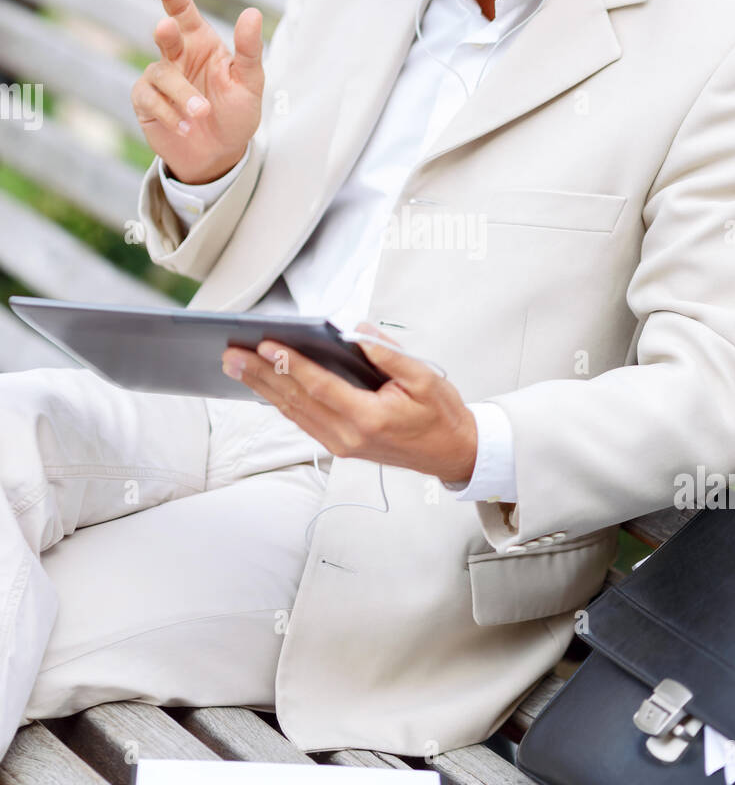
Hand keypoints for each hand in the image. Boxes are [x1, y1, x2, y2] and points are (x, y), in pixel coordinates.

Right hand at [132, 0, 264, 183]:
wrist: (220, 154)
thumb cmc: (236, 113)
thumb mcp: (249, 83)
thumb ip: (249, 50)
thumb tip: (252, 13)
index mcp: (200, 42)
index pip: (182, 10)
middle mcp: (176, 55)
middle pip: (164, 33)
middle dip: (164, 31)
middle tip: (166, 29)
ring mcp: (159, 78)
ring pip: (162, 75)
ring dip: (183, 95)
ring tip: (202, 114)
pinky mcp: (146, 103)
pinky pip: (151, 101)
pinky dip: (170, 114)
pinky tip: (186, 127)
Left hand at [220, 322, 478, 483]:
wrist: (452, 453)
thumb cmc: (441, 415)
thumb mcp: (423, 377)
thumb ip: (387, 353)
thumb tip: (355, 332)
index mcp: (369, 417)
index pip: (319, 386)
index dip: (290, 364)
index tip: (265, 345)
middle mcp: (348, 436)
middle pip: (296, 401)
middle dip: (261, 375)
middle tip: (231, 356)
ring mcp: (342, 445)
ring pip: (294, 413)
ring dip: (264, 388)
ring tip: (237, 367)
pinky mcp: (341, 447)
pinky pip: (304, 421)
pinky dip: (282, 402)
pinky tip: (265, 387)